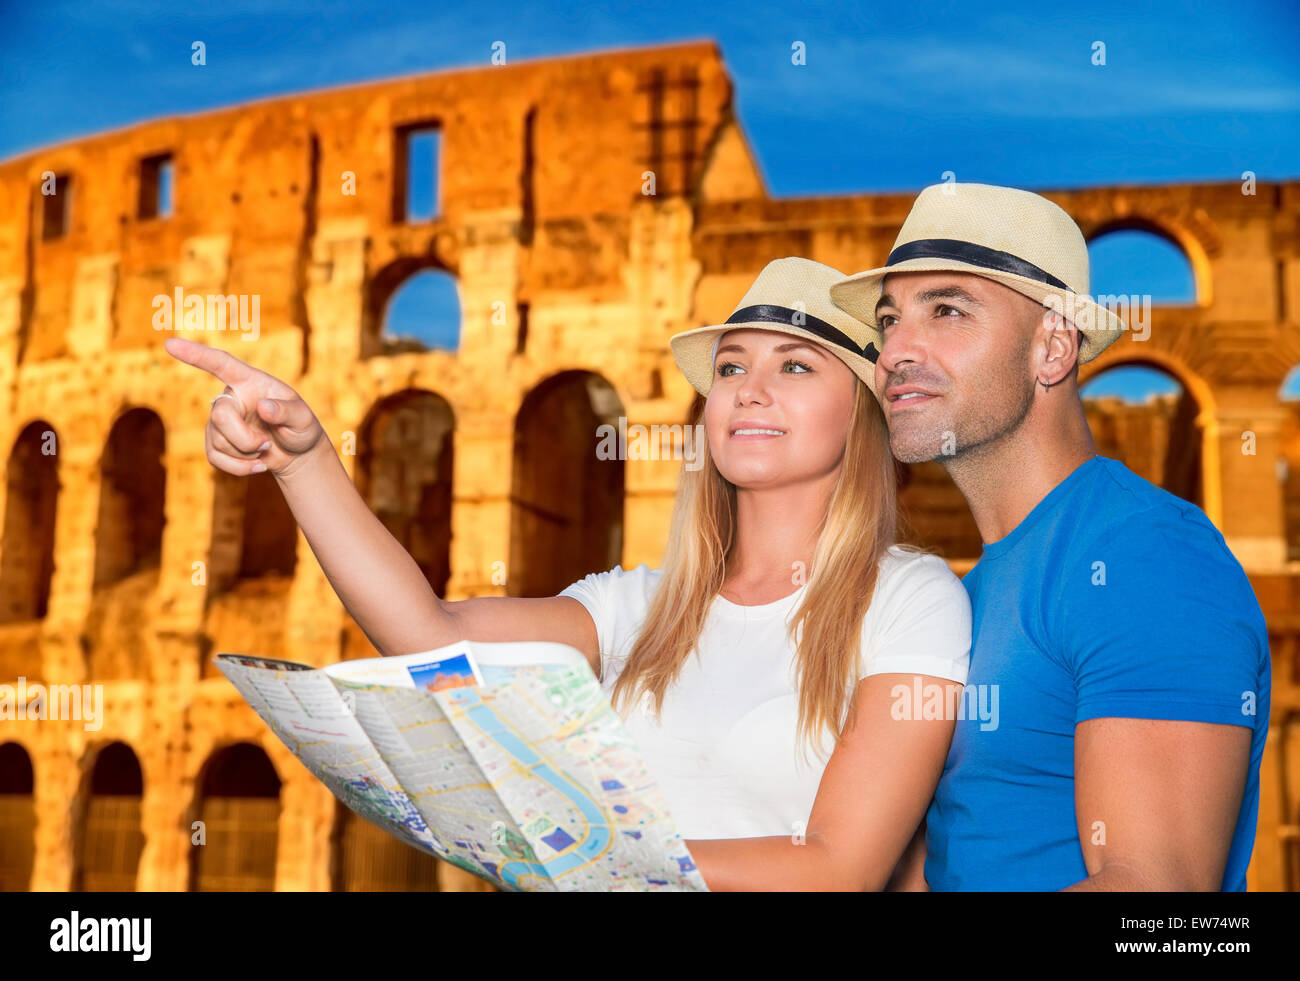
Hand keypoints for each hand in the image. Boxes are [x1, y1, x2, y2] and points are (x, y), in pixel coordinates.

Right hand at [164, 337, 325, 478]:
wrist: (295, 453)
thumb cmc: (300, 427)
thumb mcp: (303, 418)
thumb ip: (287, 411)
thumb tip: (264, 407)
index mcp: (250, 382)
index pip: (221, 364)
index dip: (197, 355)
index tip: (170, 343)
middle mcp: (231, 398)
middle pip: (220, 416)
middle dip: (244, 439)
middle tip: (267, 444)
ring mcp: (219, 420)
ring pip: (218, 441)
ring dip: (247, 454)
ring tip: (266, 448)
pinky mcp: (215, 442)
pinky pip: (215, 458)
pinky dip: (240, 467)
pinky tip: (258, 465)